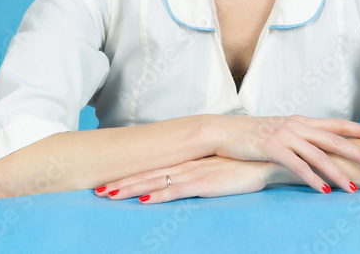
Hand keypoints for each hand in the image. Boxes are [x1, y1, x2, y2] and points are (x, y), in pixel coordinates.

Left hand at [94, 155, 276, 203]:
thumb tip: (181, 181)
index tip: (108, 181)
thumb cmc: (240, 165)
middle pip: (146, 174)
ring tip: (108, 194)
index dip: (129, 175)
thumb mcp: (213, 169)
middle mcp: (185, 165)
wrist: (264, 158)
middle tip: (96, 190)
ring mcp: (193, 173)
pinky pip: (176, 191)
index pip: (151, 168)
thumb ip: (197, 173)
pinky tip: (143, 200)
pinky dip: (158, 196)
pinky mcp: (204, 183)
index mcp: (185, 161)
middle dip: (120, 182)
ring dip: (130, 189)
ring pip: (155, 182)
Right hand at [207, 114, 359, 193]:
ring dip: (337, 173)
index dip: (358, 129)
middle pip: (334, 139)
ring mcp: (285, 136)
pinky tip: (323, 191)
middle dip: (358, 151)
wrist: (224, 132)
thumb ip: (299, 136)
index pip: (336, 123)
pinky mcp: (272, 149)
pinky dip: (312, 179)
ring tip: (353, 187)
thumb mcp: (280, 131)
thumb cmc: (252, 135)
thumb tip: (316, 145)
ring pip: (318, 156)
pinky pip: (297, 166)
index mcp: (301, 121)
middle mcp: (297, 126)